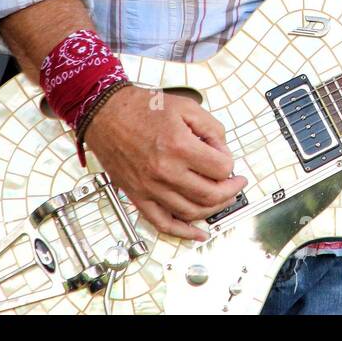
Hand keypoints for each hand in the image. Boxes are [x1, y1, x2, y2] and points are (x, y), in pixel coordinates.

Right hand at [83, 85, 247, 241]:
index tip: (226, 158)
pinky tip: (198, 233)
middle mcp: (165, 171)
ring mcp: (150, 188)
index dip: (229, 163)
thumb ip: (212, 128)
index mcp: (178, 147)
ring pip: (192, 212)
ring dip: (214, 209)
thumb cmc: (141, 108)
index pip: (220, 168)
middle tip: (236, 183)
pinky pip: (163, 223)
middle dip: (230, 190)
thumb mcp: (186, 107)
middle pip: (211, 194)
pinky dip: (183, 233)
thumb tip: (223, 150)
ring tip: (223, 199)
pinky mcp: (138, 196)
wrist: (105, 113)